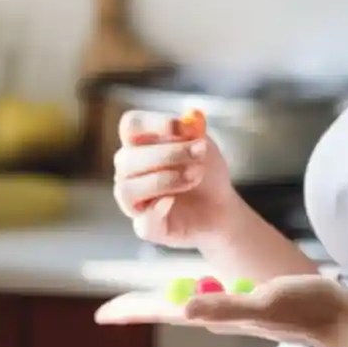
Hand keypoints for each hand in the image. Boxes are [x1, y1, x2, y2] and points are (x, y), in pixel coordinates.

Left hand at [95, 274, 347, 346]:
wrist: (339, 317)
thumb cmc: (305, 308)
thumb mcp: (264, 302)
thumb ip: (223, 307)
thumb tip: (184, 309)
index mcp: (216, 316)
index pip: (165, 313)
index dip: (133, 311)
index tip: (101, 315)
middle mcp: (218, 317)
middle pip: (169, 311)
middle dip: (139, 309)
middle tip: (109, 309)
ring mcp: (232, 313)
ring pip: (185, 307)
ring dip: (160, 304)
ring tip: (137, 303)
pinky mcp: (246, 305)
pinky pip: (207, 300)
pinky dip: (189, 294)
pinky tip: (188, 291)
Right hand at [113, 110, 239, 248]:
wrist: (220, 207)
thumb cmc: (206, 172)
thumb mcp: (203, 146)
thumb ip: (192, 133)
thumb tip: (188, 119)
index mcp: (138, 144)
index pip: (130, 125)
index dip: (153, 123)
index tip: (184, 128)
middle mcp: (128, 172)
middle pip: (126, 158)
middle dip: (168, 154)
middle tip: (199, 154)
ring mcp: (134, 201)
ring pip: (127, 190)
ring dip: (164, 180)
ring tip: (196, 176)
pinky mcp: (146, 227)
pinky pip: (142, 222)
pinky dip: (157, 211)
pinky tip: (173, 201)